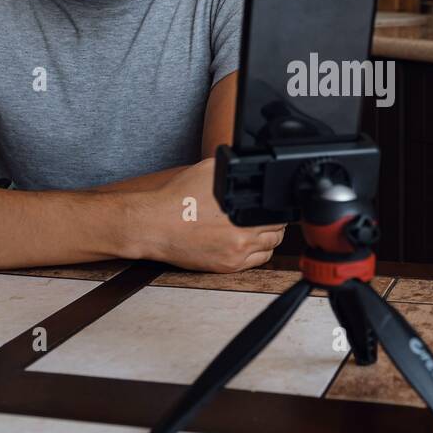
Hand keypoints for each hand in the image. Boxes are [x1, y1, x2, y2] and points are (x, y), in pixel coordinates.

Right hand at [141, 158, 284, 272]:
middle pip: (277, 232)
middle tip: (265, 218)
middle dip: (273, 224)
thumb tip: (249, 166)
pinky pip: (256, 262)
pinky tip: (247, 243)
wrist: (154, 225)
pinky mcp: (227, 266)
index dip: (276, 209)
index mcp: (242, 210)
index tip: (271, 207)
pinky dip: (257, 253)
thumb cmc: (177, 199)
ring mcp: (236, 253)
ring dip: (268, 239)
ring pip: (270, 249)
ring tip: (256, 230)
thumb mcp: (209, 171)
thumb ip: (234, 170)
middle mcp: (242, 234)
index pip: (278, 213)